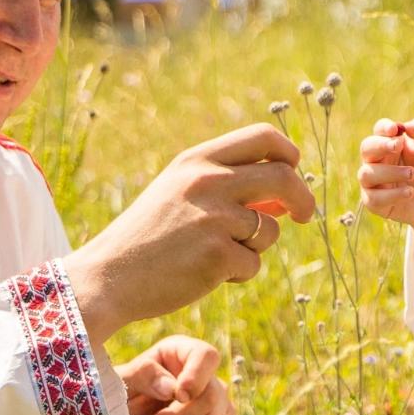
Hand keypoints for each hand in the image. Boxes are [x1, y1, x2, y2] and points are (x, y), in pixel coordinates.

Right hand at [64, 123, 317, 345]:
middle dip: (303, 197)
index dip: (288, 153)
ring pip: (269, 228)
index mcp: (196, 160)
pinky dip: (238, 273)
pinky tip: (205, 274)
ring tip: (215, 255)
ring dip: (254, 246)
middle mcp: (207, 181)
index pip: (263, 137)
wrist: (107, 277)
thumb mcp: (179, 194)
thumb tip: (285, 195)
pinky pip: (253, 263)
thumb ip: (226, 186)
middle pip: (284, 177)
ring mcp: (214, 217)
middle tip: (305, 215)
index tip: (294, 171)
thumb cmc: (147, 238)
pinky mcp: (218, 254)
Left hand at [118, 335, 237, 414]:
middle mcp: (204, 375)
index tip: (179, 395)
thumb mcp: (120, 382)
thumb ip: (142, 376)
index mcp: (183, 353)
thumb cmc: (117, 398)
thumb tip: (171, 388)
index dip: (196, 376)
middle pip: (212, 394)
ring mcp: (216, 402)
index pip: (206, 356)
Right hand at [360, 117, 413, 268]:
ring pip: (367, 173)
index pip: (379, 130)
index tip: (395, 129)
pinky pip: (374, 198)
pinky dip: (392, 195)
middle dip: (379, 145)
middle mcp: (377, 160)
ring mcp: (373, 182)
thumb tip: (409, 125)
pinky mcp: (374, 202)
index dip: (384, 127)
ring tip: (413, 173)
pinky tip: (410, 192)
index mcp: (390, 143)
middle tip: (397, 146)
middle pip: (366, 148)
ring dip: (390, 172)